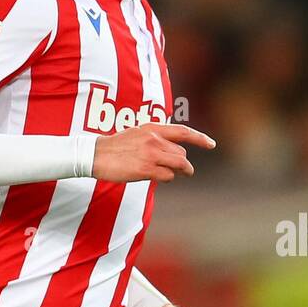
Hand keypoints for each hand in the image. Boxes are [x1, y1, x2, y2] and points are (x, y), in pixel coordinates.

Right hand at [93, 123, 215, 182]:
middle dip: (182, 162)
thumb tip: (170, 150)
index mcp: (152, 128)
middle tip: (181, 169)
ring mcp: (151, 154)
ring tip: (179, 174)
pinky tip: (159, 178)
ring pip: (179, 163)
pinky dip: (168, 178)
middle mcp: (154, 139)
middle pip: (181, 152)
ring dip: (181, 171)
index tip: (212, 144)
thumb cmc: (114, 147)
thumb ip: (154, 138)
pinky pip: (167, 175)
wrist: (95, 154)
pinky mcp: (145, 169)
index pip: (183, 132)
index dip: (200, 138)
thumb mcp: (136, 134)